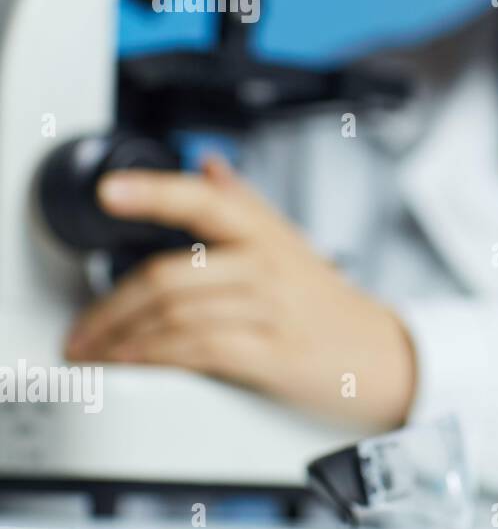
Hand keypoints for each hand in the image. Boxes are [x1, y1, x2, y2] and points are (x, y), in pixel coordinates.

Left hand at [65, 154, 415, 429]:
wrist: (385, 356)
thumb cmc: (331, 304)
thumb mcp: (292, 243)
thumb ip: (245, 204)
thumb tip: (209, 165)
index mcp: (265, 234)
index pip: (204, 201)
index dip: (154, 192)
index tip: (109, 191)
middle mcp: (267, 266)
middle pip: (170, 275)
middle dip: (111, 307)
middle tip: (82, 327)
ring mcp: (271, 311)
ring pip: (176, 317)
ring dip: (123, 339)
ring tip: (98, 351)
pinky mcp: (273, 355)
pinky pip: (200, 351)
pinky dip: (157, 358)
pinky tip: (136, 363)